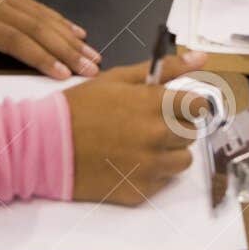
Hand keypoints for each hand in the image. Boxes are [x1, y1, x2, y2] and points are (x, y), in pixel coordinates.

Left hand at [0, 0, 100, 80]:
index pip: (13, 40)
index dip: (40, 57)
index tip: (64, 73)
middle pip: (37, 29)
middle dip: (68, 50)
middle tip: (93, 69)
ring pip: (42, 17)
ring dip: (69, 36)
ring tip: (93, 53)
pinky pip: (35, 7)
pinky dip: (58, 18)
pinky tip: (74, 29)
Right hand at [65, 55, 206, 205]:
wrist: (47, 145)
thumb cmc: (82, 106)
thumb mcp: (119, 78)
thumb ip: (164, 69)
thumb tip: (200, 58)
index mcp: (153, 104)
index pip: (199, 105)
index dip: (188, 104)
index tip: (175, 105)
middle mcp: (157, 136)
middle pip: (191, 133)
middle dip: (176, 126)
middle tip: (150, 123)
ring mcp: (150, 167)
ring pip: (182, 161)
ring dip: (169, 152)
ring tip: (142, 145)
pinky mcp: (141, 191)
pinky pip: (163, 181)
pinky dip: (152, 172)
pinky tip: (129, 162)